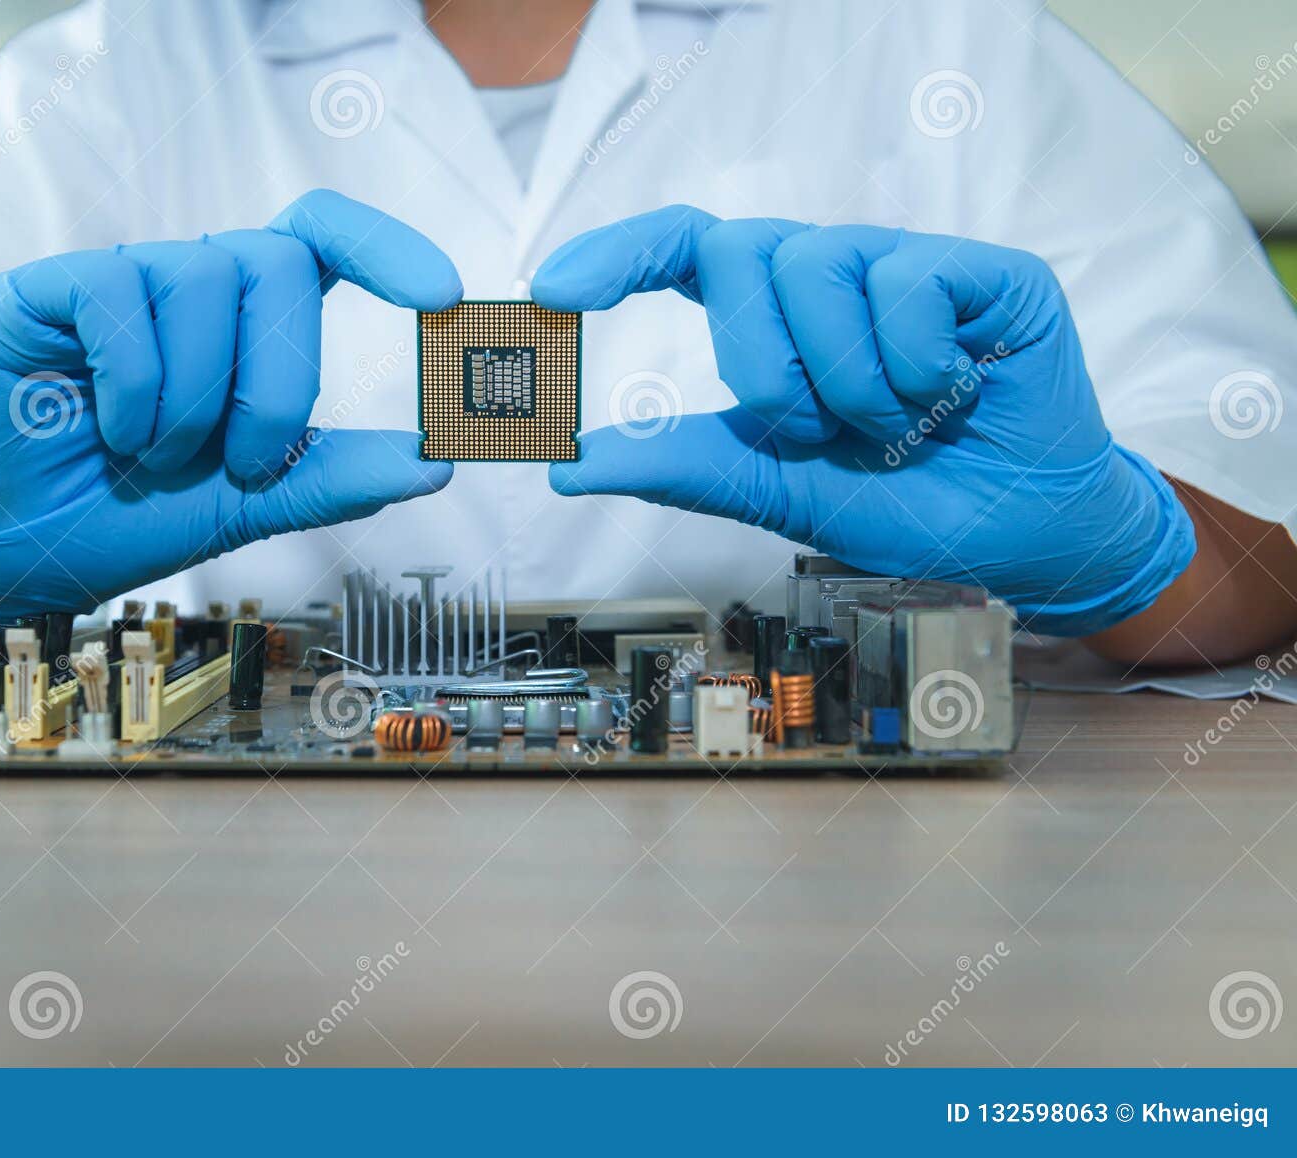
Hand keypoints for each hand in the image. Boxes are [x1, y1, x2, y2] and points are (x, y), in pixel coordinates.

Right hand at [0, 189, 460, 633]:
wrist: (27, 558)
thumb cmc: (137, 514)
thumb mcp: (255, 501)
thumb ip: (336, 476)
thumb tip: (436, 459)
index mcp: (245, 319)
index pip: (320, 237)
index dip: (384, 245)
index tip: (443, 297)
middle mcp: (186, 284)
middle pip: (276, 261)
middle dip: (279, 381)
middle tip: (244, 461)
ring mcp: (115, 279)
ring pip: (201, 276)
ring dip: (196, 397)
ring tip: (157, 455)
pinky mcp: (40, 290)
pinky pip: (116, 293)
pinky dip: (134, 382)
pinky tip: (114, 432)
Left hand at [532, 208, 1195, 634]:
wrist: (1026, 538)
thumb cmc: (906, 505)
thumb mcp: (782, 494)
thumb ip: (688, 468)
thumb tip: (570, 465)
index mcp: (773, 318)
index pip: (682, 247)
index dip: (616, 252)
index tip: (552, 291)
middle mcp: (830, 276)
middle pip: (740, 251)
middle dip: (763, 366)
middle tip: (819, 431)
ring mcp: (904, 265)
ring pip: (819, 261)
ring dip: (846, 379)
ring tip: (898, 423)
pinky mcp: (982, 270)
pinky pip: (907, 282)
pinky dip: (917, 368)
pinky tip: (955, 396)